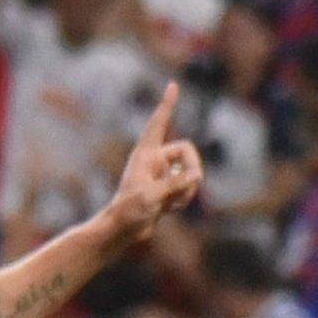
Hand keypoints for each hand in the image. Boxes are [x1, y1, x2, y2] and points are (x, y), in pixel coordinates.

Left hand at [105, 82, 207, 236]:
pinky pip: (188, 187)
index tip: (172, 85)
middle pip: (188, 151)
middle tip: (190, 185)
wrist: (121, 231)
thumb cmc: (128, 212)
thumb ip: (174, 184)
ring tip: (169, 205)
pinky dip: (184, 198)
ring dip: (188, 189)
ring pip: (191, 172)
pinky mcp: (167, 188)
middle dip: (193, 169)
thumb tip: (196, 176)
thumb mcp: (151, 197)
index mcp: (145, 155)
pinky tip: (169, 210)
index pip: (158, 124)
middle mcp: (154, 160)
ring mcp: (162, 174)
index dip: (166, 105)